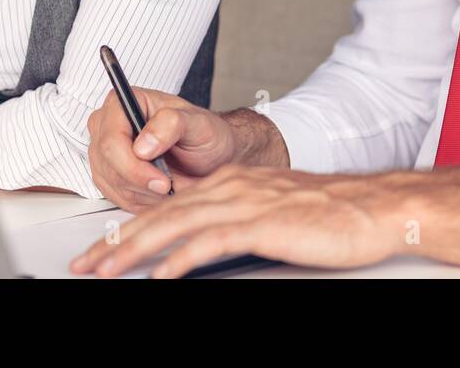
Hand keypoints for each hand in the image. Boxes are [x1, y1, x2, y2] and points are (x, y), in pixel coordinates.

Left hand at [70, 164, 459, 277]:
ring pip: (175, 226)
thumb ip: (237, 222)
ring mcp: (246, 204)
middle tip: (85, 265)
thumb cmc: (331, 216)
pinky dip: (180, 260)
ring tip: (106, 271)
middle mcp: (231, 187)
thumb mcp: (273, 213)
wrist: (374, 208)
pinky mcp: (263, 224)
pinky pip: (211, 243)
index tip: (100, 251)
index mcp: (231, 183)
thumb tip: (202, 248)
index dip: (128, 229)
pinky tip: (161, 277)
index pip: (168, 207)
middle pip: (161, 215)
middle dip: (116, 242)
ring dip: (135, 251)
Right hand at [86, 87, 239, 211]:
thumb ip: (171, 124)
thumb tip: (143, 144)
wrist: (209, 155)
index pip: (111, 139)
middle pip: (108, 164)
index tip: (162, 181)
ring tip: (172, 185)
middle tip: (171, 187)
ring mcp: (104, 153)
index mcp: (123, 103)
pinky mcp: (108, 176)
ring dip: (146, 193)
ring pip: (112, 184)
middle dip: (142, 182)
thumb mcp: (198, 123)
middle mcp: (107, 126)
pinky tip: (161, 191)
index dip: (132, 164)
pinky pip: (117, 197)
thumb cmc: (203, 134)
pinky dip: (143, 201)